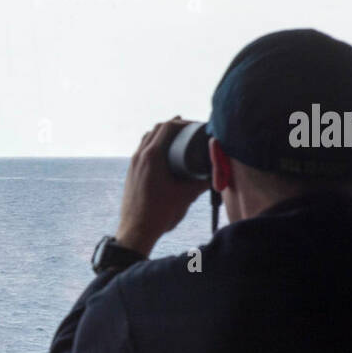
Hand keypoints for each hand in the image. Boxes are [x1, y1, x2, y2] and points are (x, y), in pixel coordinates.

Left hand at [115, 117, 210, 255]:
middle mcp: (140, 156)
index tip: (196, 125)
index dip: (183, 122)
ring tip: (178, 138)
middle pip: (156, 128)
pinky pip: (142, 150)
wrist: (136, 230)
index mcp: (152, 156)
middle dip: (174, 125)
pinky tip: (164, 153)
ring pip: (147, 138)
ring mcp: (133, 163)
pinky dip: (154, 145)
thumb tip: (219, 172)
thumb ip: (205, 182)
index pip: (167, 126)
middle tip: (190, 129)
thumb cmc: (160, 213)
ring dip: (162, 134)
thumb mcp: (187, 195)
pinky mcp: (131, 172)